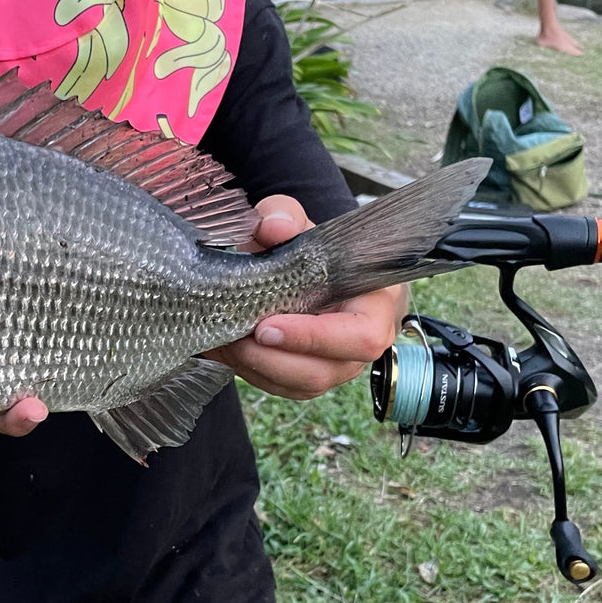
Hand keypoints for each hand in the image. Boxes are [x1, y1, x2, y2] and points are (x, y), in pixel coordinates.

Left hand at [205, 195, 404, 398]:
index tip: (267, 326)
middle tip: (237, 336)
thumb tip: (272, 226)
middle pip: (324, 372)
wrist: (315, 269)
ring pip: (301, 386)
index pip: (362, 336)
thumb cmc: (318, 249)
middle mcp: (362, 344)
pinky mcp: (311, 377)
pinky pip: (283, 388)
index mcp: (377, 304)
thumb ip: (285, 215)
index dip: (315, 337)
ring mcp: (338, 366)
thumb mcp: (301, 222)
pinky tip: (224, 349)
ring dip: (256, 368)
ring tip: (225, 341)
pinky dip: (249, 372)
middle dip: (273, 360)